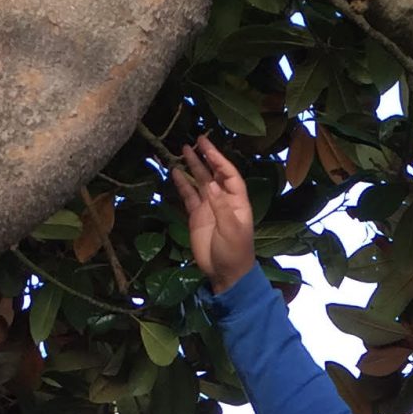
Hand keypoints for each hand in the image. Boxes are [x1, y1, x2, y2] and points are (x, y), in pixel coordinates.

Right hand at [170, 137, 256, 291]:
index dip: (219, 160)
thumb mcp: (231, 230)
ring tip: (183, 150)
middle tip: (196, 140)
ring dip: (193, 166)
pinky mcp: (196, 216)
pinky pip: (188, 196)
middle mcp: (223, 200)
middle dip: (206, 157)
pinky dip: (182, 184)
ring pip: (200, 182)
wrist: (225, 273)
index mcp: (237, 201)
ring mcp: (209, 207)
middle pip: (214, 174)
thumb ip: (221, 207)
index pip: (229, 175)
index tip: (207, 147)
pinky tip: (175, 171)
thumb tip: (211, 185)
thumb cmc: (235, 252)